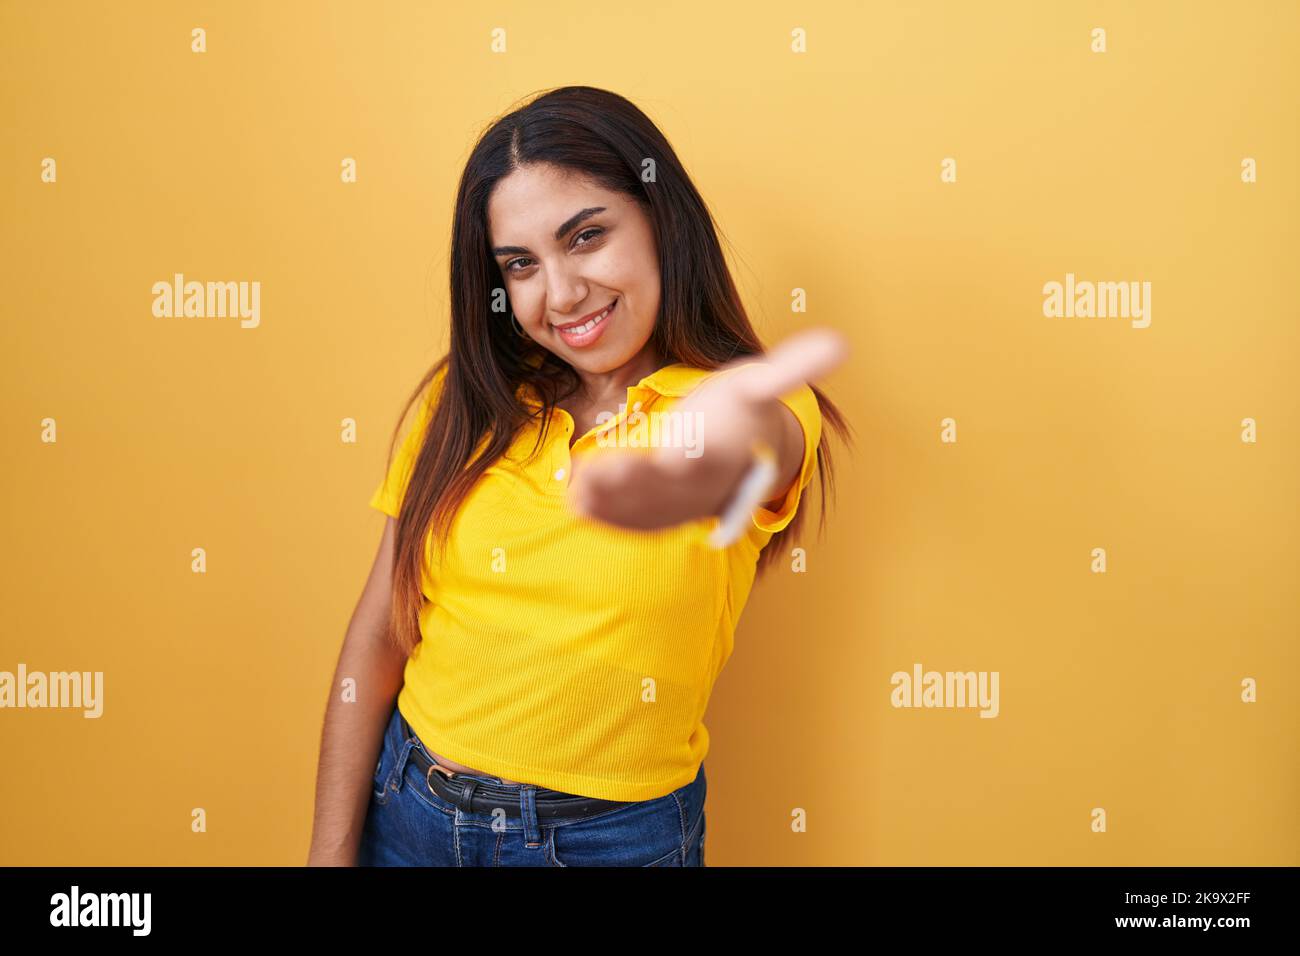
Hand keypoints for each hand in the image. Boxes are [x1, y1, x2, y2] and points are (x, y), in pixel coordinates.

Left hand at [566, 327, 846, 532]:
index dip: (687, 460)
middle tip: (600, 473)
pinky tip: (573, 497)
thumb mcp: (760, 385)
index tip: (673, 454)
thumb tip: (840, 343)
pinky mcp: (648, 509)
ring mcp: (668, 502)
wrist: (735, 457)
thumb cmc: (739, 414)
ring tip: (577, 489)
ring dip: (608, 501)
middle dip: (632, 484)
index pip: (703, 462)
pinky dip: (600, 511)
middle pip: (662, 489)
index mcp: (718, 456)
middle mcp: (692, 486)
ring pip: (637, 506)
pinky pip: (623, 515)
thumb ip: (790, 367)